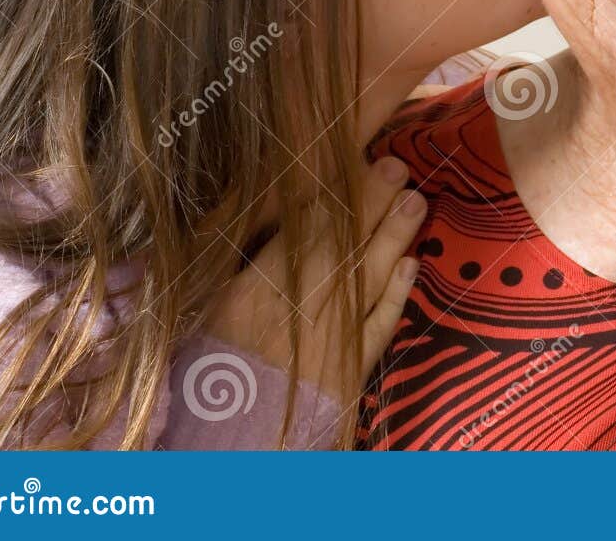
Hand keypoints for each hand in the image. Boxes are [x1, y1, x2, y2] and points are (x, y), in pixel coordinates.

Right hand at [204, 155, 425, 398]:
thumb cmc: (201, 379)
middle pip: (343, 249)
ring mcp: (331, 343)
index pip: (305, 233)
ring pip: (368, 280)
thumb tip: (243, 223)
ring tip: (415, 202)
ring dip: (394, 238)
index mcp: (255, 295)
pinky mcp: (350, 373)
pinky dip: (397, 295)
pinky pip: (379, 328)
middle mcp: (300, 312)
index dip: (335, 197)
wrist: (221, 451)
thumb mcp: (200, 314)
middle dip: (373, 206)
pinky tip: (412, 264)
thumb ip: (224, 268)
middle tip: (398, 168)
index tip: (358, 164)